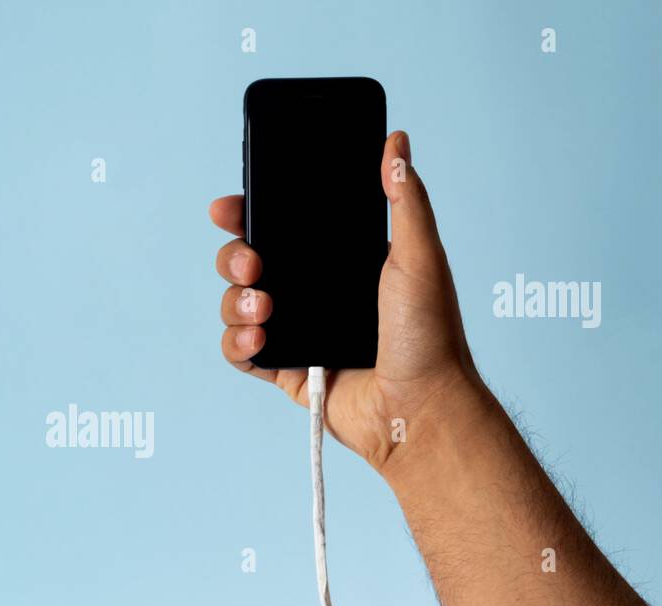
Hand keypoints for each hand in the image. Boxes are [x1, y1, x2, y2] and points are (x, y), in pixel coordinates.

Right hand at [211, 131, 481, 471]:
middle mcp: (313, 292)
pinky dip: (237, 343)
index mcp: (339, 261)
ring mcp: (297, 331)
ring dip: (235, 301)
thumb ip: (405, 198)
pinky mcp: (287, 370)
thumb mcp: (420, 256)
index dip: (250, 213)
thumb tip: (395, 141)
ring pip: (237, 304)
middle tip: (253, 263)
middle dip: (235, 256)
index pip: (283, 226)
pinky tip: (258, 338)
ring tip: (263, 308)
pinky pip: (240, 352)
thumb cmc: (431, 336)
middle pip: (247, 260)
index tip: (230, 206)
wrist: (420, 407)